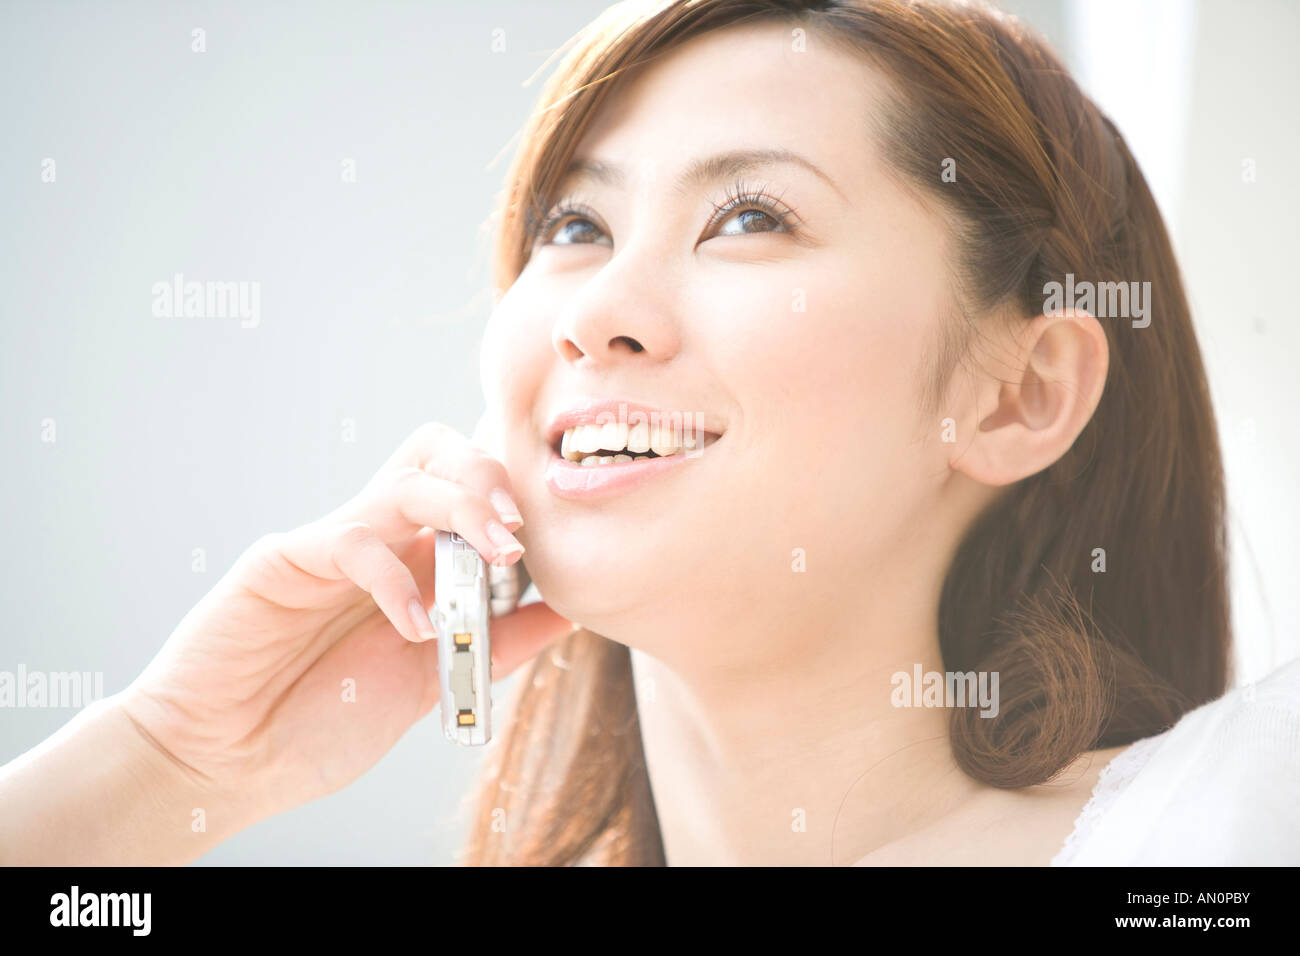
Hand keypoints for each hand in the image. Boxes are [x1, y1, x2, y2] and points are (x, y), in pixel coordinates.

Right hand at [118, 421, 574, 829]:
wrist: (229, 760)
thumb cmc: (321, 720)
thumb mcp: (434, 682)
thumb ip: (498, 643)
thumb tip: (571, 610)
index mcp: (414, 559)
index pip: (466, 484)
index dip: (511, 496)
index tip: (550, 544)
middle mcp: (377, 539)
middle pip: (435, 452)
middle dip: (487, 473)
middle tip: (518, 529)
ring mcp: (331, 544)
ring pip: (403, 482)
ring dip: (462, 507)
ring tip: (497, 555)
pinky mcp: (283, 561)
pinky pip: (350, 541)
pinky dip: (395, 580)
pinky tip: (416, 629)